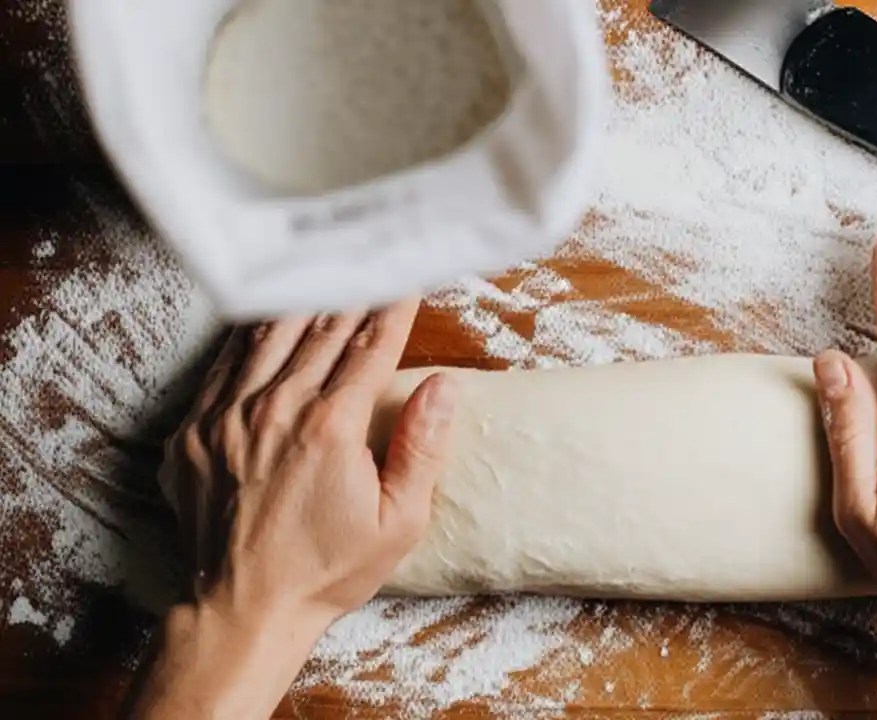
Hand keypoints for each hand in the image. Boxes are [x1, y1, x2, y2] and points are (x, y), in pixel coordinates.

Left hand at [129, 300, 454, 719]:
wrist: (244, 607)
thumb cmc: (327, 568)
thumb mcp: (399, 520)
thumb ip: (422, 446)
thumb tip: (445, 386)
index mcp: (332, 426)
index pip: (371, 347)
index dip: (393, 308)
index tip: (407, 278)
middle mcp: (276, 409)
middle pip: (322, 331)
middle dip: (352, 292)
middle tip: (369, 261)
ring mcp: (227, 416)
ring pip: (269, 336)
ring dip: (301, 301)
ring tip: (322, 270)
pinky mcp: (195, 430)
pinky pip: (225, 364)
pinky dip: (250, 335)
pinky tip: (266, 319)